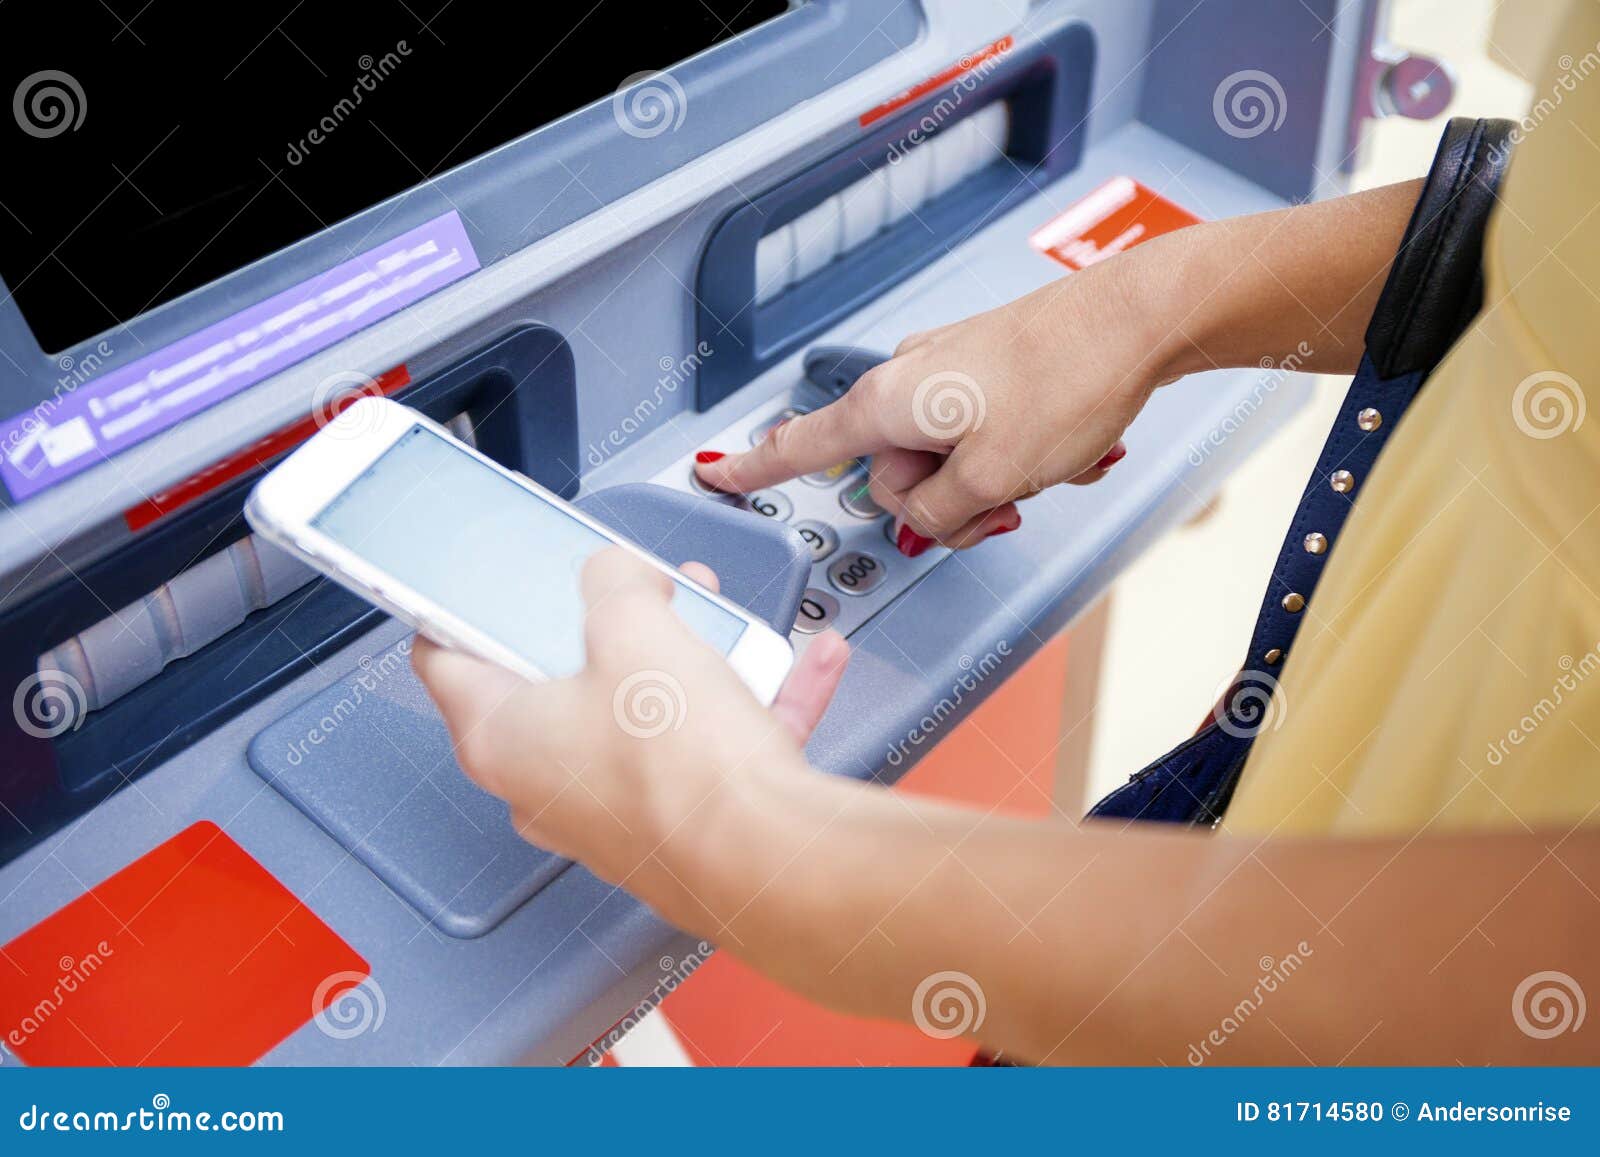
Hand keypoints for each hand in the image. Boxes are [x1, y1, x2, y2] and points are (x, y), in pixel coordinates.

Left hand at [412, 549, 847, 880]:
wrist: (767, 858)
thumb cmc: (681, 767)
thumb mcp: (633, 627)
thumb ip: (615, 582)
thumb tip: (617, 575)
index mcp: (500, 738)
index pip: (445, 661)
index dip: (459, 608)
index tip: (478, 583)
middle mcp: (546, 786)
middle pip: (557, 683)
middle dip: (603, 626)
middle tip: (632, 591)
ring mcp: (613, 812)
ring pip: (642, 714)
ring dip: (684, 660)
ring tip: (723, 623)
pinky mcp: (678, 827)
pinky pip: (708, 750)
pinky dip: (746, 705)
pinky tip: (798, 670)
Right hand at [693, 254, 1180, 553]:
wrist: (1136, 320)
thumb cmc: (1067, 379)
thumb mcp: (993, 477)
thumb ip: (941, 514)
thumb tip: (927, 519)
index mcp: (887, 404)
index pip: (800, 449)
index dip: (751, 470)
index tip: (710, 475)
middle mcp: (906, 378)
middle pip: (893, 477)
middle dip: (946, 506)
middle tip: (1003, 504)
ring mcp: (946, 370)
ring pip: (942, 461)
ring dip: (989, 483)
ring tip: (1043, 468)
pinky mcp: (984, 369)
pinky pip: (978, 435)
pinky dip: (1012, 455)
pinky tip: (1060, 448)